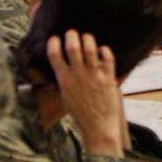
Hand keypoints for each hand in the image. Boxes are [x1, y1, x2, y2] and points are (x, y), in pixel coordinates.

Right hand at [45, 31, 123, 156]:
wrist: (98, 128)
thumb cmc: (82, 114)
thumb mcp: (67, 97)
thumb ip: (65, 80)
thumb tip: (63, 65)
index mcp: (64, 81)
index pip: (54, 56)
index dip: (53, 43)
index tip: (55, 38)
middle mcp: (78, 76)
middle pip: (72, 47)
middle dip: (71, 36)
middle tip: (72, 33)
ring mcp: (94, 77)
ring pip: (90, 49)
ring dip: (88, 39)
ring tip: (87, 37)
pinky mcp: (109, 79)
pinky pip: (107, 58)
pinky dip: (104, 50)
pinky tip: (102, 50)